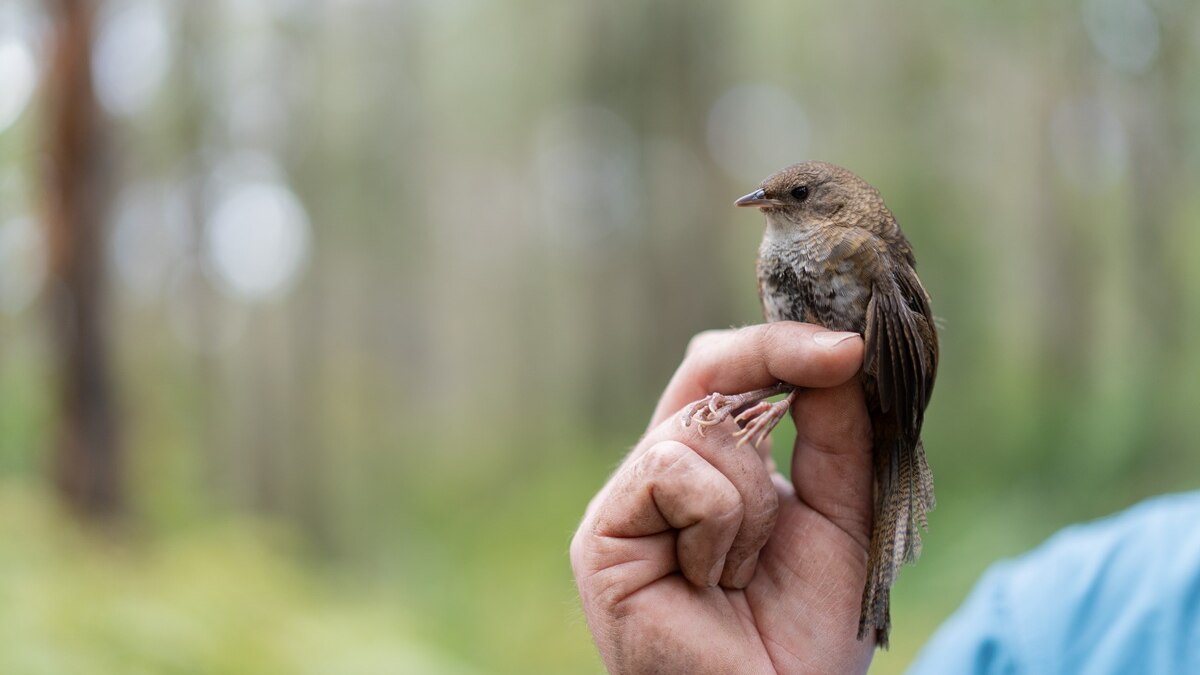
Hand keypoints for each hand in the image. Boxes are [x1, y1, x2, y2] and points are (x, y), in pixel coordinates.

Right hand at [570, 323, 874, 673]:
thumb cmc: (805, 633)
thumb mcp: (840, 515)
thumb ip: (835, 435)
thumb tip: (836, 348)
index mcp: (708, 468)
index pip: (726, 371)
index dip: (780, 345)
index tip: (850, 346)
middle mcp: (659, 476)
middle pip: (710, 376)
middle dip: (776, 406)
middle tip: (802, 476)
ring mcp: (623, 503)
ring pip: (699, 428)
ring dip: (752, 507)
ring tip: (738, 577)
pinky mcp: (599, 535)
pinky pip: (672, 470)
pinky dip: (716, 525)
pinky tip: (708, 584)